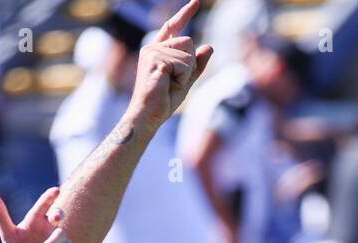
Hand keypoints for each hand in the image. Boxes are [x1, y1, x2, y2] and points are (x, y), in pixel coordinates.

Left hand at [0, 186, 72, 242]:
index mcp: (36, 219)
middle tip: (55, 217)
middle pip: (58, 214)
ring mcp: (58, 239)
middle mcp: (48, 226)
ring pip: (59, 236)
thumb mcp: (7, 234)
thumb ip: (1, 216)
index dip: (49, 197)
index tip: (55, 190)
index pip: (43, 205)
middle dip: (58, 214)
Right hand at [126, 0, 212, 131]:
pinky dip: (182, 78)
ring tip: (169, 85)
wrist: (148, 116)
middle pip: (188, 42)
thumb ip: (196, 64)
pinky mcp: (155, 59)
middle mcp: (154, 47)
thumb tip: (208, 46)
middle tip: (174, 83)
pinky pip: (183, 64)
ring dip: (185, 73)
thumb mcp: (186, 81)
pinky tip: (167, 85)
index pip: (174, 27)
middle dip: (189, 65)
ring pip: (187, 53)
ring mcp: (153, 51)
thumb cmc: (163, 101)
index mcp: (159, 50)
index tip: (197, 2)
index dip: (186, 13)